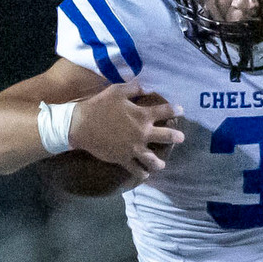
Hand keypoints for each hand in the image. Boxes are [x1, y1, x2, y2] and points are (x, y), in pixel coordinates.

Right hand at [69, 82, 184, 177]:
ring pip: (152, 159)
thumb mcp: (117, 91)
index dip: (175, 110)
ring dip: (159, 163)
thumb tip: (147, 87)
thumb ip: (134, 88)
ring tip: (162, 164)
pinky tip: (145, 174)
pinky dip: (141, 173)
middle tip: (181, 138)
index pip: (164, 111)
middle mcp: (141, 132)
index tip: (181, 110)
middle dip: (175, 137)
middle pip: (165, 136)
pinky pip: (135, 169)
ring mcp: (133, 147)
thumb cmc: (99, 105)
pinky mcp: (123, 158)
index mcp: (141, 115)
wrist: (81, 124)